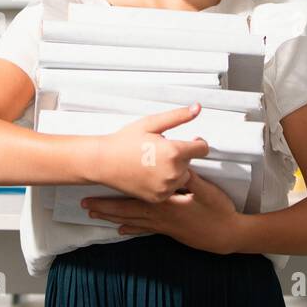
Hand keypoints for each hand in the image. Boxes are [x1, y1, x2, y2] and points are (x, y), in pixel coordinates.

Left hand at [83, 168, 242, 255]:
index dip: (112, 198)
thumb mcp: (206, 191)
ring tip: (96, 215)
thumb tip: (178, 164)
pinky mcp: (170, 231)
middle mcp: (160, 216)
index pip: (133, 201)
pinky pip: (145, 230)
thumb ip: (191, 178)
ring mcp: (164, 225)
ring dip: (113, 218)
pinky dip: (132, 229)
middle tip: (86, 206)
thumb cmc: (218, 212)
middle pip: (127, 212)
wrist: (227, 235)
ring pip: (133, 221)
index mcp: (165, 204)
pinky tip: (122, 230)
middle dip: (105, 209)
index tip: (93, 194)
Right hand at [92, 104, 210, 202]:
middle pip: (191, 162)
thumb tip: (197, 108)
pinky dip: (165, 182)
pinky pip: (171, 189)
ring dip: (175, 170)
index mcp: (174, 152)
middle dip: (181, 155)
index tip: (190, 141)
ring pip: (182, 177)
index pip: (203, 149)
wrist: (104, 162)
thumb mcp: (151, 123)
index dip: (197, 143)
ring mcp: (166, 187)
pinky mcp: (159, 198)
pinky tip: (151, 173)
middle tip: (161, 150)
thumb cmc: (124, 142)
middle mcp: (173, 173)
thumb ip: (178, 116)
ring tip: (155, 162)